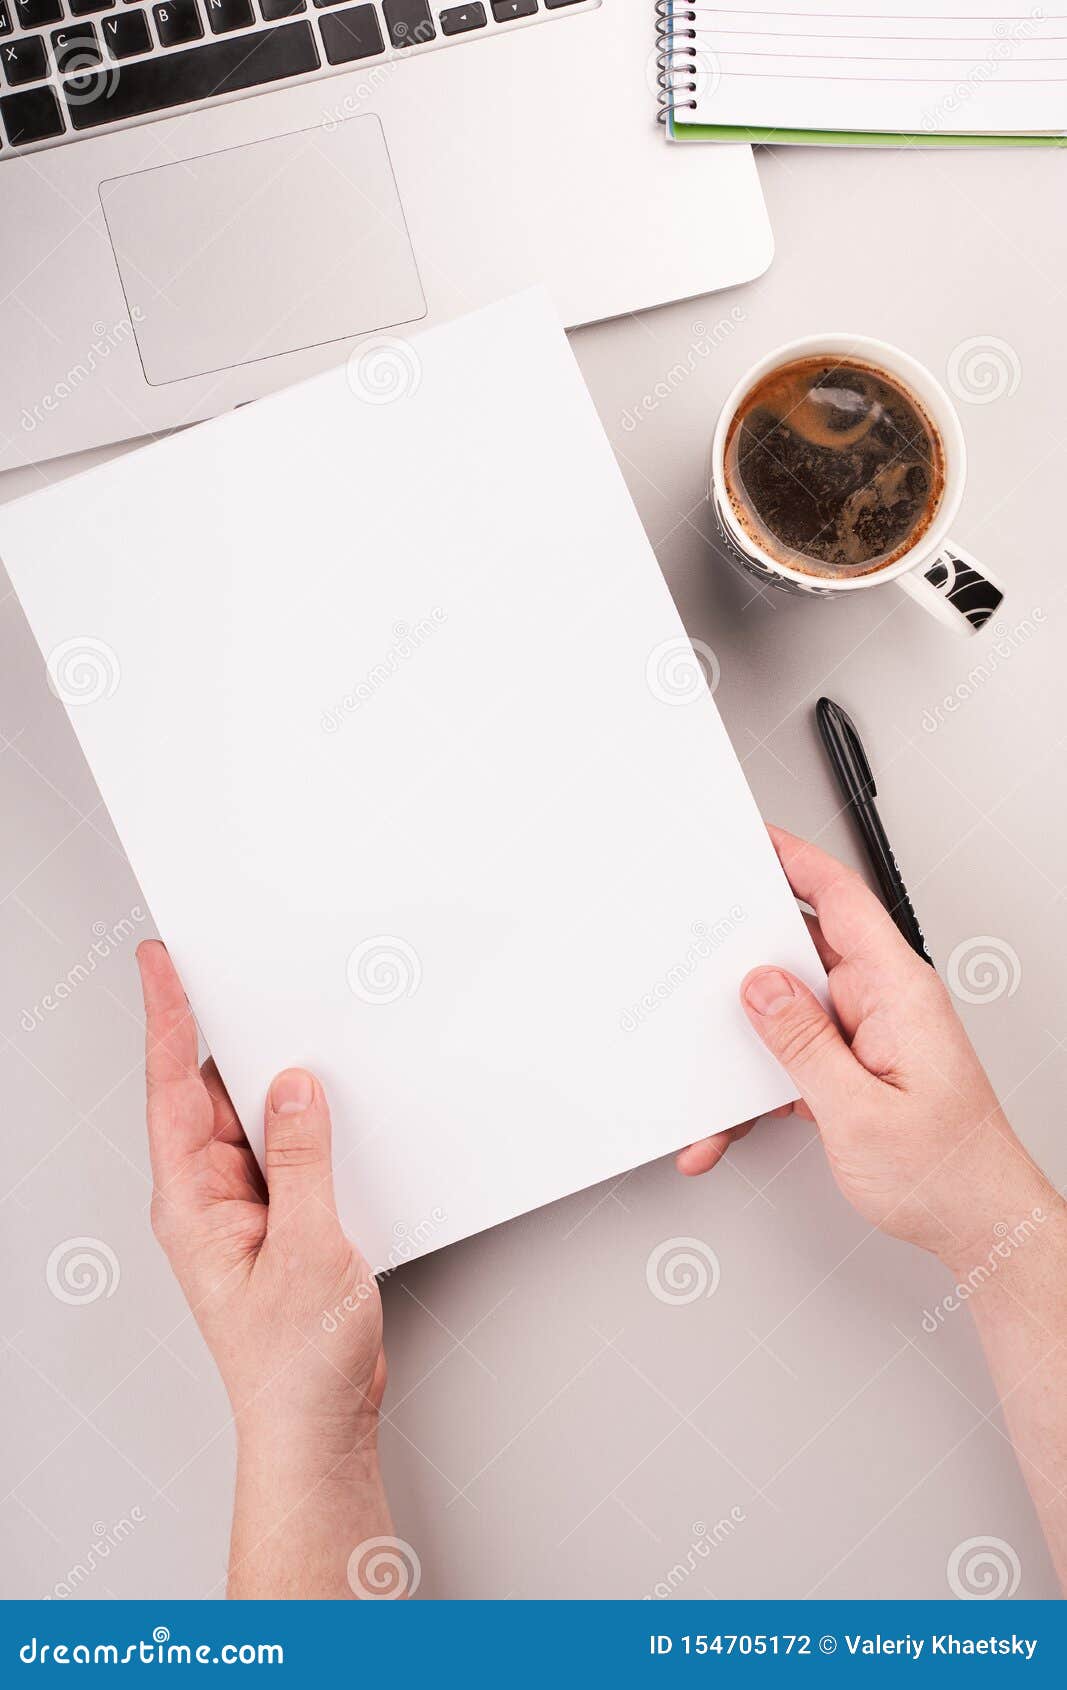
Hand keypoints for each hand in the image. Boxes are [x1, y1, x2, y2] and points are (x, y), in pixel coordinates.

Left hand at [138, 941, 391, 1596]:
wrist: (316, 1426)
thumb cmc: (295, 1362)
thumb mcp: (309, 1246)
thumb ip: (302, 1159)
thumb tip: (296, 1087)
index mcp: (192, 1203)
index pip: (172, 1089)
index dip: (168, 1019)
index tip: (161, 963)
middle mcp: (207, 1200)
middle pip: (209, 1094)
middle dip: (226, 1032)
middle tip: (238, 971)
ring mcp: (240, 1211)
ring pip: (251, 1120)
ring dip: (274, 1082)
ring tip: (295, 1029)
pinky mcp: (276, 1221)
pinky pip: (282, 1151)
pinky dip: (303, 1122)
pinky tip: (327, 1107)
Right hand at [677, 827, 1050, 1271]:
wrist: (980, 1226)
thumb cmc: (947, 1172)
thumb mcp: (857, 1110)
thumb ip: (802, 1042)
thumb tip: (760, 987)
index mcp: (898, 991)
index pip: (842, 900)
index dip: (795, 859)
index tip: (752, 839)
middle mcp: (885, 1003)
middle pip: (804, 950)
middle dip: (745, 957)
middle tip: (696, 952)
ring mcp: (869, 1035)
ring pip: (789, 1012)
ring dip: (747, 1046)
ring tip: (710, 1074)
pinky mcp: (855, 1069)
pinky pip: (794, 1058)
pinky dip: (760, 1087)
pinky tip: (732, 1123)